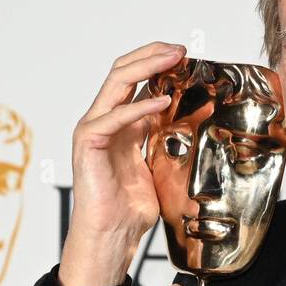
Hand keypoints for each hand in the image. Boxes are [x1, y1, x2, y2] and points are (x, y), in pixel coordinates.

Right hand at [58, 41, 186, 285]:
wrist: (113, 235)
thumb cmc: (132, 209)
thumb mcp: (161, 165)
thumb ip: (169, 138)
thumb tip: (196, 116)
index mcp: (121, 123)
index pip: (135, 78)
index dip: (158, 63)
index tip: (186, 57)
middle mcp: (104, 119)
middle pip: (124, 70)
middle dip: (153, 55)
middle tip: (182, 50)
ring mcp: (93, 128)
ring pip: (117, 82)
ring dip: (147, 67)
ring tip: (174, 60)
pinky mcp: (89, 143)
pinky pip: (114, 117)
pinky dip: (139, 107)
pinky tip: (163, 101)